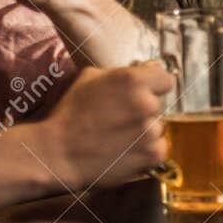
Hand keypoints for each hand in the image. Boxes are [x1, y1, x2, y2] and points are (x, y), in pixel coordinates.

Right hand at [30, 63, 171, 187]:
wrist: (57, 153)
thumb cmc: (68, 113)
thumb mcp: (87, 79)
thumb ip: (119, 73)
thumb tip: (147, 68)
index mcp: (133, 80)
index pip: (165, 78)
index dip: (153, 85)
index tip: (143, 92)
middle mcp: (147, 104)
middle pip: (157, 105)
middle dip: (143, 110)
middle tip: (119, 119)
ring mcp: (151, 131)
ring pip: (157, 128)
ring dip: (144, 132)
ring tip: (117, 138)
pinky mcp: (153, 154)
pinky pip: (158, 149)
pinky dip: (146, 151)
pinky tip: (124, 152)